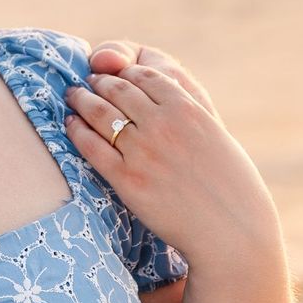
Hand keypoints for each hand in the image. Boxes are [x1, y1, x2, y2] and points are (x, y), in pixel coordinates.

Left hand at [64, 58, 281, 270]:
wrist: (232, 231)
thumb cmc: (232, 185)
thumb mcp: (216, 134)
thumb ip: (190, 111)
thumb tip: (168, 97)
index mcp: (188, 109)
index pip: (144, 74)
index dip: (124, 71)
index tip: (114, 73)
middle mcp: (163, 124)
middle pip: (117, 89)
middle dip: (98, 80)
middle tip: (87, 80)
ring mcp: (143, 151)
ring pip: (99, 113)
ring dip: (81, 99)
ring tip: (73, 95)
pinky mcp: (128, 179)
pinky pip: (91, 146)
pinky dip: (76, 130)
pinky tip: (70, 123)